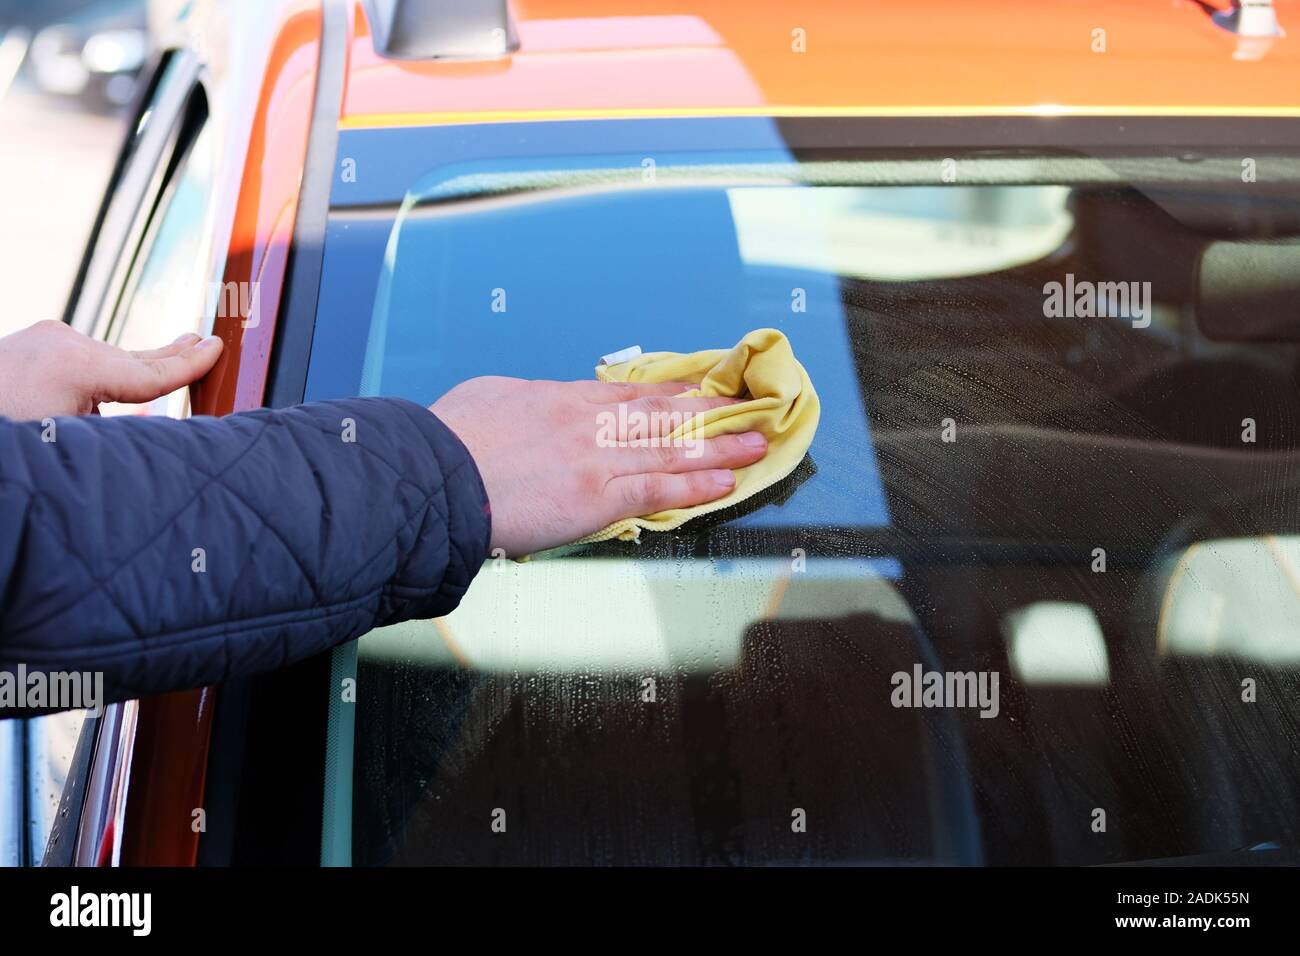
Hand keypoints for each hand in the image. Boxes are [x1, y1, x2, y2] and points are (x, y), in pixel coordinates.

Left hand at [0, 320, 222, 419]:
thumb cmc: (7, 436)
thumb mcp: (68, 444)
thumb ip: (117, 431)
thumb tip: (149, 428)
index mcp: (75, 364)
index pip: (149, 372)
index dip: (189, 365)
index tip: (217, 349)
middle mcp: (61, 342)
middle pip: (132, 356)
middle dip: (172, 354)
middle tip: (205, 339)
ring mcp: (43, 340)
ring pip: (108, 359)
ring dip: (137, 368)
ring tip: (178, 353)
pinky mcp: (29, 346)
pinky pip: (84, 360)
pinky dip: (109, 371)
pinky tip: (124, 373)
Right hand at [431, 376, 768, 555]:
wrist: (436, 474)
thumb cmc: (450, 439)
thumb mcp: (491, 399)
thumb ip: (524, 401)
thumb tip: (532, 404)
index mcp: (561, 397)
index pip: (629, 393)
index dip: (670, 393)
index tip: (696, 391)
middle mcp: (589, 422)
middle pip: (662, 414)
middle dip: (708, 413)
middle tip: (746, 409)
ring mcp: (597, 459)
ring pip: (672, 448)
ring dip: (719, 446)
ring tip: (756, 443)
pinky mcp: (597, 497)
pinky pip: (658, 489)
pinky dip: (695, 485)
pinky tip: (725, 481)